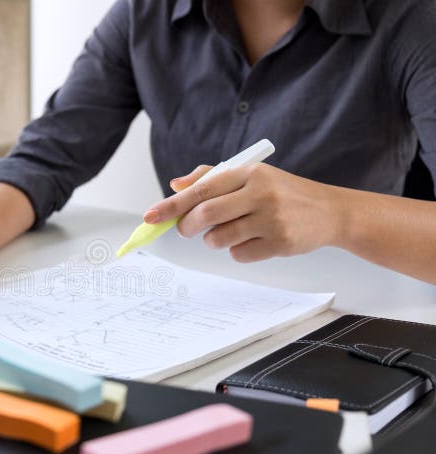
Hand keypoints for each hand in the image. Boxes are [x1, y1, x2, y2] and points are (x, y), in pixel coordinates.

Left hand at [143, 163, 342, 261]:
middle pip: (206, 214)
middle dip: (187, 226)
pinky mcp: (281, 243)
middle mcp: (261, 193)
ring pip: (219, 238)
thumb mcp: (251, 176)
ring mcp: (272, 219)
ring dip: (214, 240)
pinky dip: (237, 251)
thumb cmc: (283, 192)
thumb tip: (175, 186)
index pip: (201, 189)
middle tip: (186, 230)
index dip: (172, 205)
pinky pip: (239, 255)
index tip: (149, 216)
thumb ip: (211, 178)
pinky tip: (254, 241)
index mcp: (250, 172)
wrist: (330, 211)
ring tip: (229, 232)